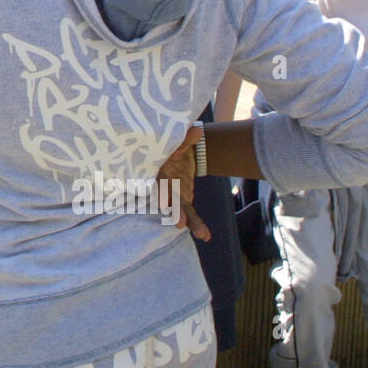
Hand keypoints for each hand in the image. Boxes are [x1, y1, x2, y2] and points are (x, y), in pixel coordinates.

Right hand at [156, 124, 210, 240]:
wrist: (174, 154)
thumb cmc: (171, 148)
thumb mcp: (177, 145)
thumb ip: (186, 140)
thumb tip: (198, 130)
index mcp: (161, 173)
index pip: (160, 184)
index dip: (162, 193)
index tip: (164, 204)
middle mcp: (165, 188)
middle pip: (170, 201)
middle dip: (176, 212)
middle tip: (179, 223)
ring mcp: (174, 196)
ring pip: (182, 211)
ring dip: (191, 222)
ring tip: (202, 234)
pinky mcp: (183, 201)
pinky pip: (190, 214)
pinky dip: (198, 224)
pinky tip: (206, 236)